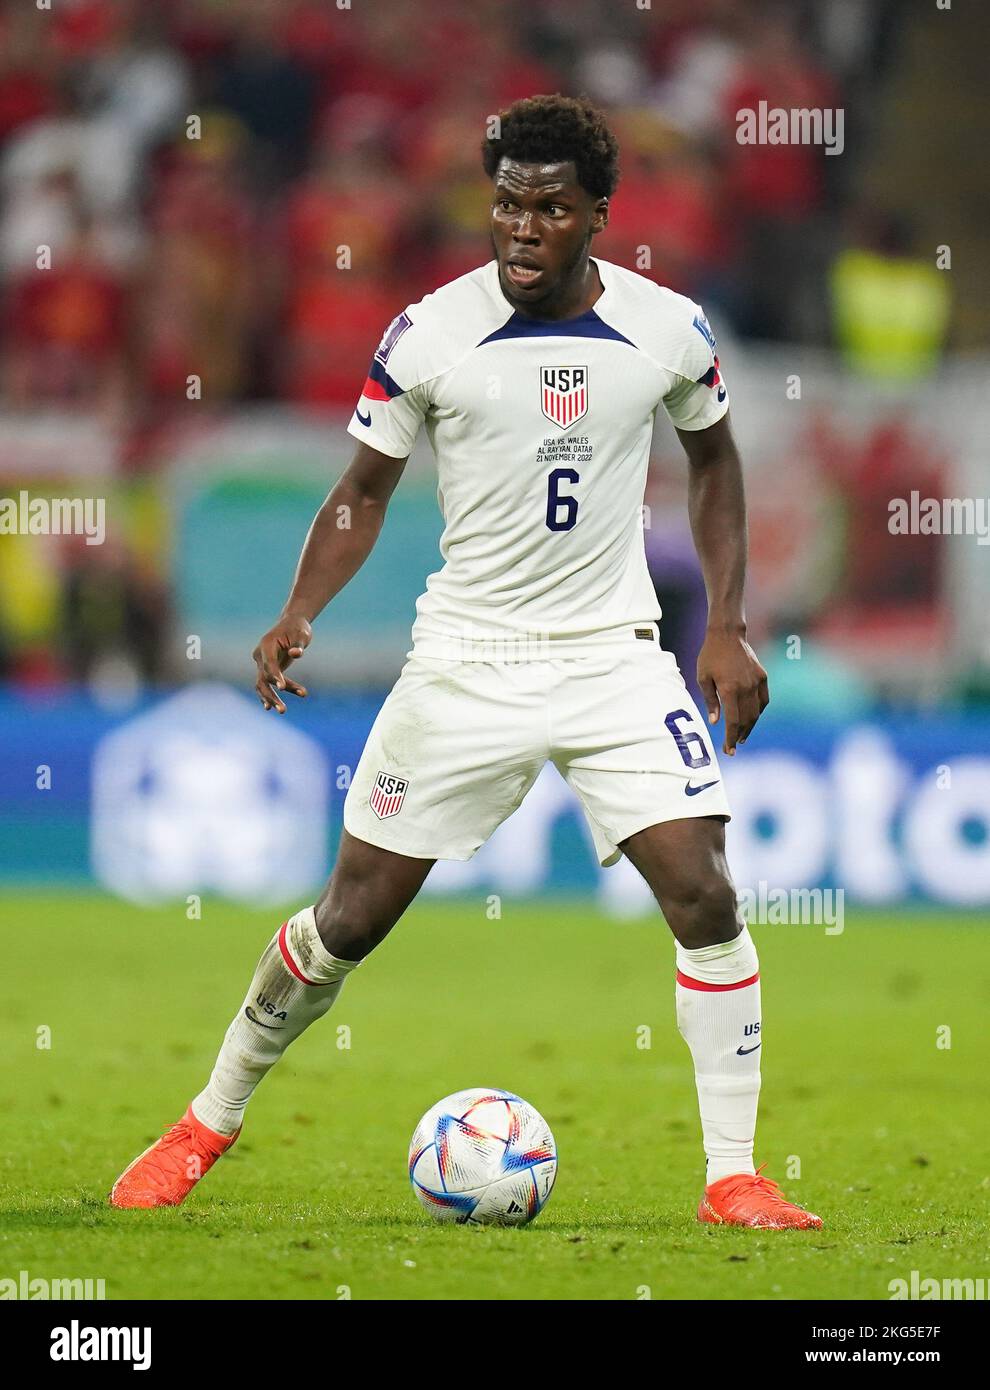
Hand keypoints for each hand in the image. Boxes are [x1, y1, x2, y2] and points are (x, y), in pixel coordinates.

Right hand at [252, 614, 312, 712]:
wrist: (292, 624)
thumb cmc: (298, 628)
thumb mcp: (302, 634)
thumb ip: (298, 645)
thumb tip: (296, 654)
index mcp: (266, 644)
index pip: (269, 662)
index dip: (275, 675)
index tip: (282, 687)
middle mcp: (260, 655)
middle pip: (263, 678)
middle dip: (272, 694)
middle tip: (283, 709)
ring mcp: (262, 663)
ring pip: (263, 684)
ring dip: (272, 698)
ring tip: (283, 711)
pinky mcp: (268, 669)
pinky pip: (269, 684)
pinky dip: (274, 694)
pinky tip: (278, 707)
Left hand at [697, 628, 768, 755]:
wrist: (727, 634)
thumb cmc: (710, 656)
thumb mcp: (703, 678)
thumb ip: (710, 701)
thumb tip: (716, 722)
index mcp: (729, 690)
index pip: (732, 721)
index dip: (731, 738)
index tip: (729, 750)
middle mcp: (745, 688)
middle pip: (746, 720)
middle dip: (739, 736)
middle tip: (733, 747)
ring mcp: (756, 682)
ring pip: (756, 712)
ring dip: (749, 727)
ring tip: (742, 736)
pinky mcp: (762, 677)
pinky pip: (763, 700)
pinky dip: (758, 712)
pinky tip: (752, 718)